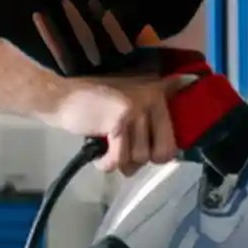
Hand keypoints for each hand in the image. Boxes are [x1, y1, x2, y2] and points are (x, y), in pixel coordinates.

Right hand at [30, 0, 189, 174]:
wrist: (61, 98)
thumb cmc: (93, 103)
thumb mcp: (127, 101)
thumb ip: (152, 107)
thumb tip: (185, 83)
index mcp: (158, 95)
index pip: (173, 141)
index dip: (156, 155)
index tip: (137, 149)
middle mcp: (152, 100)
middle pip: (161, 154)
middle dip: (140, 161)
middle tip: (122, 153)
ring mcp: (136, 110)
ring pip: (139, 158)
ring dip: (119, 162)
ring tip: (106, 149)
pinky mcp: (119, 122)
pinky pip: (120, 158)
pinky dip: (106, 164)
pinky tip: (99, 156)